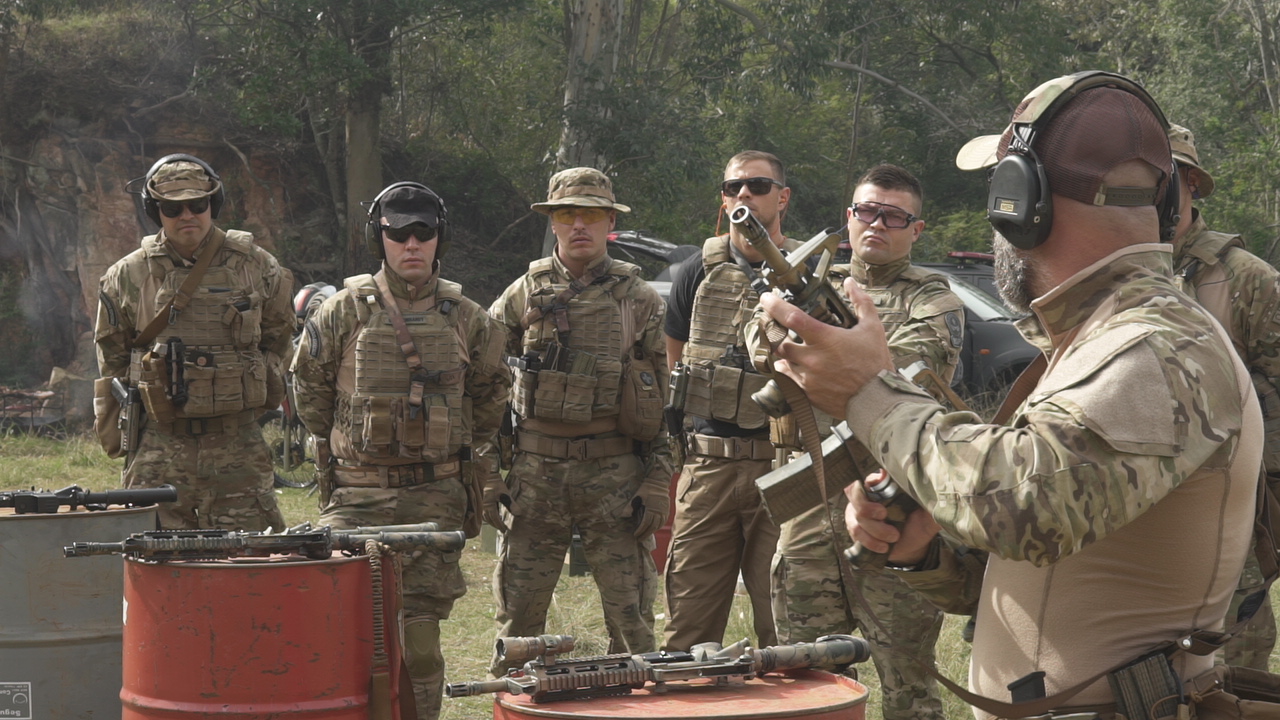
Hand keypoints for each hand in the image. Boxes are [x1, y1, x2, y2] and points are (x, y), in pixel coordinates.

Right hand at [482, 474, 510, 531]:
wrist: (489, 476)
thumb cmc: (496, 484)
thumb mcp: (505, 493)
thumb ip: (511, 504)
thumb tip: (518, 514)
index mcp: (489, 505)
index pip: (495, 519)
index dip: (500, 525)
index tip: (505, 530)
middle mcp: (484, 506)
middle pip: (490, 519)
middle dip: (496, 525)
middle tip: (502, 530)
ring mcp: (482, 505)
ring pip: (486, 517)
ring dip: (492, 522)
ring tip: (498, 525)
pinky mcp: (482, 502)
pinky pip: (484, 513)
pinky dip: (489, 517)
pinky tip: (493, 517)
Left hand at [632, 479, 670, 538]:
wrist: (658, 482)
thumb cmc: (646, 489)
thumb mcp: (636, 497)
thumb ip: (630, 507)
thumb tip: (623, 516)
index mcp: (651, 509)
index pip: (645, 524)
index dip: (640, 531)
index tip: (635, 535)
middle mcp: (659, 512)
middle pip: (652, 527)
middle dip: (645, 534)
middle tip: (639, 539)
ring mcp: (664, 512)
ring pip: (658, 526)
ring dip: (651, 532)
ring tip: (645, 535)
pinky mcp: (667, 511)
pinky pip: (663, 522)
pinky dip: (658, 527)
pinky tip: (653, 529)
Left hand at [759, 280, 894, 416]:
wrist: (876, 400)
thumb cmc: (875, 364)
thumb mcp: (872, 328)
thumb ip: (860, 303)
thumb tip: (850, 283)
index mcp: (825, 339)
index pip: (792, 317)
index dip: (775, 306)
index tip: (766, 298)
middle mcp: (812, 358)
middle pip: (779, 342)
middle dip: (777, 335)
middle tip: (778, 328)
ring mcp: (807, 377)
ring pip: (782, 361)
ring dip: (784, 354)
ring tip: (792, 349)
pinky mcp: (807, 393)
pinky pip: (790, 379)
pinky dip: (791, 371)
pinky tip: (799, 367)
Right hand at [844, 470, 940, 565]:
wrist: (910, 547)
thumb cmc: (918, 525)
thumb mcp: (928, 516)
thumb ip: (933, 506)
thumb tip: (945, 498)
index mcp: (886, 487)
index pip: (872, 478)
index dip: (873, 482)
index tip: (882, 487)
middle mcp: (869, 497)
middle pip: (856, 496)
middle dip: (868, 507)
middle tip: (884, 514)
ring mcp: (859, 512)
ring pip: (857, 517)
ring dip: (875, 529)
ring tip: (893, 537)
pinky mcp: (856, 528)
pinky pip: (856, 533)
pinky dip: (870, 542)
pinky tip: (883, 547)